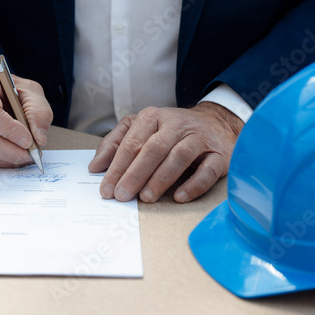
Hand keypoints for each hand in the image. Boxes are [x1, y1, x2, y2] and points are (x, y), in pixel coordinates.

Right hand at [0, 64, 52, 167]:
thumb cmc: (8, 91)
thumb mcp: (30, 92)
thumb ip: (38, 112)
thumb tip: (38, 139)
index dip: (10, 131)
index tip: (28, 140)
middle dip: (11, 152)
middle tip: (30, 156)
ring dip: (5, 159)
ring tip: (22, 157)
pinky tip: (8, 155)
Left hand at [88, 103, 243, 202]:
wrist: (216, 122)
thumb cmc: (170, 131)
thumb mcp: (140, 129)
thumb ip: (115, 144)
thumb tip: (94, 167)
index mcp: (153, 117)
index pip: (132, 143)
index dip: (117, 167)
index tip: (106, 189)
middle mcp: (176, 125)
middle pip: (154, 149)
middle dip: (135, 174)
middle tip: (122, 195)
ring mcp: (199, 139)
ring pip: (179, 157)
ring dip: (161, 178)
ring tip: (146, 197)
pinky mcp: (219, 155)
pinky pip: (207, 170)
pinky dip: (193, 185)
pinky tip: (179, 197)